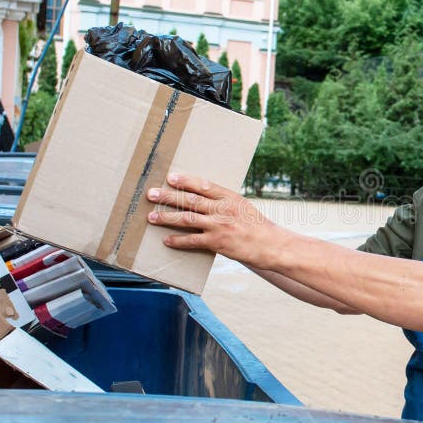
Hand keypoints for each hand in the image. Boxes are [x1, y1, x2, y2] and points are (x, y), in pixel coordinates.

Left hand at [146, 173, 283, 267]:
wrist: (270, 245)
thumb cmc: (257, 226)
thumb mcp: (242, 206)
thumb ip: (224, 202)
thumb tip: (203, 199)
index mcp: (229, 197)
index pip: (203, 185)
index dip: (185, 181)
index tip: (170, 177)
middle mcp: (222, 209)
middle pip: (190, 200)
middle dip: (168, 196)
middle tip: (151, 194)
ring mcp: (219, 225)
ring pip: (186, 218)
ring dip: (167, 217)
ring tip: (152, 216)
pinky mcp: (217, 242)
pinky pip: (192, 240)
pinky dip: (177, 240)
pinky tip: (167, 240)